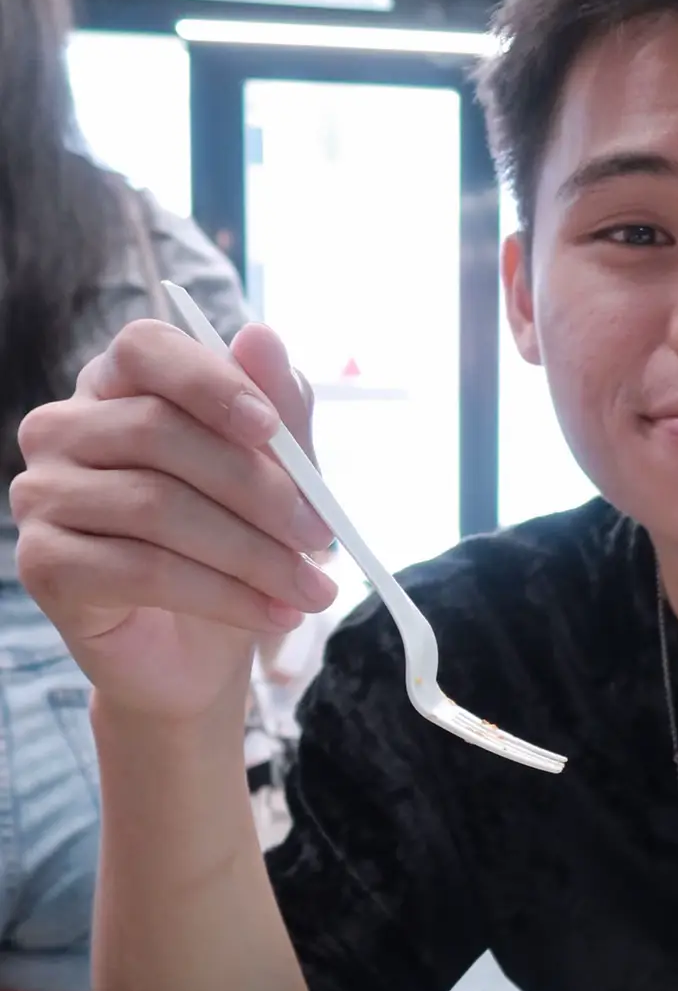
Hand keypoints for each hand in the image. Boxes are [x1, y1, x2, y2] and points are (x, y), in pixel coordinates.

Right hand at [13, 320, 336, 723]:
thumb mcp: (273, 481)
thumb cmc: (228, 551)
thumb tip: (261, 335)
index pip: (145, 349)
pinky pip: (142, 569)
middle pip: (159, 433)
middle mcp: (63, 431)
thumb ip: (277, 415)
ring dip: (252, 553)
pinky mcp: (44, 564)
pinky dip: (223, 595)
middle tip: (321, 537)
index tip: (272, 429)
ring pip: (156, 506)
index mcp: (115, 388)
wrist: (193, 654)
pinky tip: (271, 614)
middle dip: (257, 489)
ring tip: (310, 588)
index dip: (209, 382)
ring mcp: (43, 495)